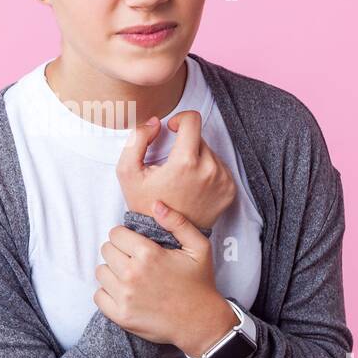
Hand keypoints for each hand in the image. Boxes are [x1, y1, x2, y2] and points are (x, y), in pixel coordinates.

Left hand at [94, 201, 238, 356]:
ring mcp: (125, 296)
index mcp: (148, 253)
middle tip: (134, 261)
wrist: (200, 322)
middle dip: (118, 252)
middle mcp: (132, 273)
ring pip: (100, 272)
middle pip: (106, 250)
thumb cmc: (199, 283)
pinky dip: (107, 294)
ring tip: (130, 277)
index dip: (125, 237)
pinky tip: (124, 293)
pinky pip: (98, 296)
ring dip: (112, 272)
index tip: (135, 245)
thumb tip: (156, 204)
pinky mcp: (121, 315)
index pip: (115, 233)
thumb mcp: (198, 247)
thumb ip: (177, 222)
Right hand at [116, 110, 236, 230]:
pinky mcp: (230, 190)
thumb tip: (156, 123)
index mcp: (185, 162)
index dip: (180, 119)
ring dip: (196, 158)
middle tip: (172, 165)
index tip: (173, 130)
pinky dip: (207, 172)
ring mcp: (222, 180)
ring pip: (210, 152)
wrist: (165, 237)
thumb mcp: (128, 171)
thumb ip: (137, 139)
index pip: (193, 119)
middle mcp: (209, 169)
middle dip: (185, 145)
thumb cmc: (144, 204)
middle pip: (200, 138)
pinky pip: (220, 168)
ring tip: (183, 179)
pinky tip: (194, 187)